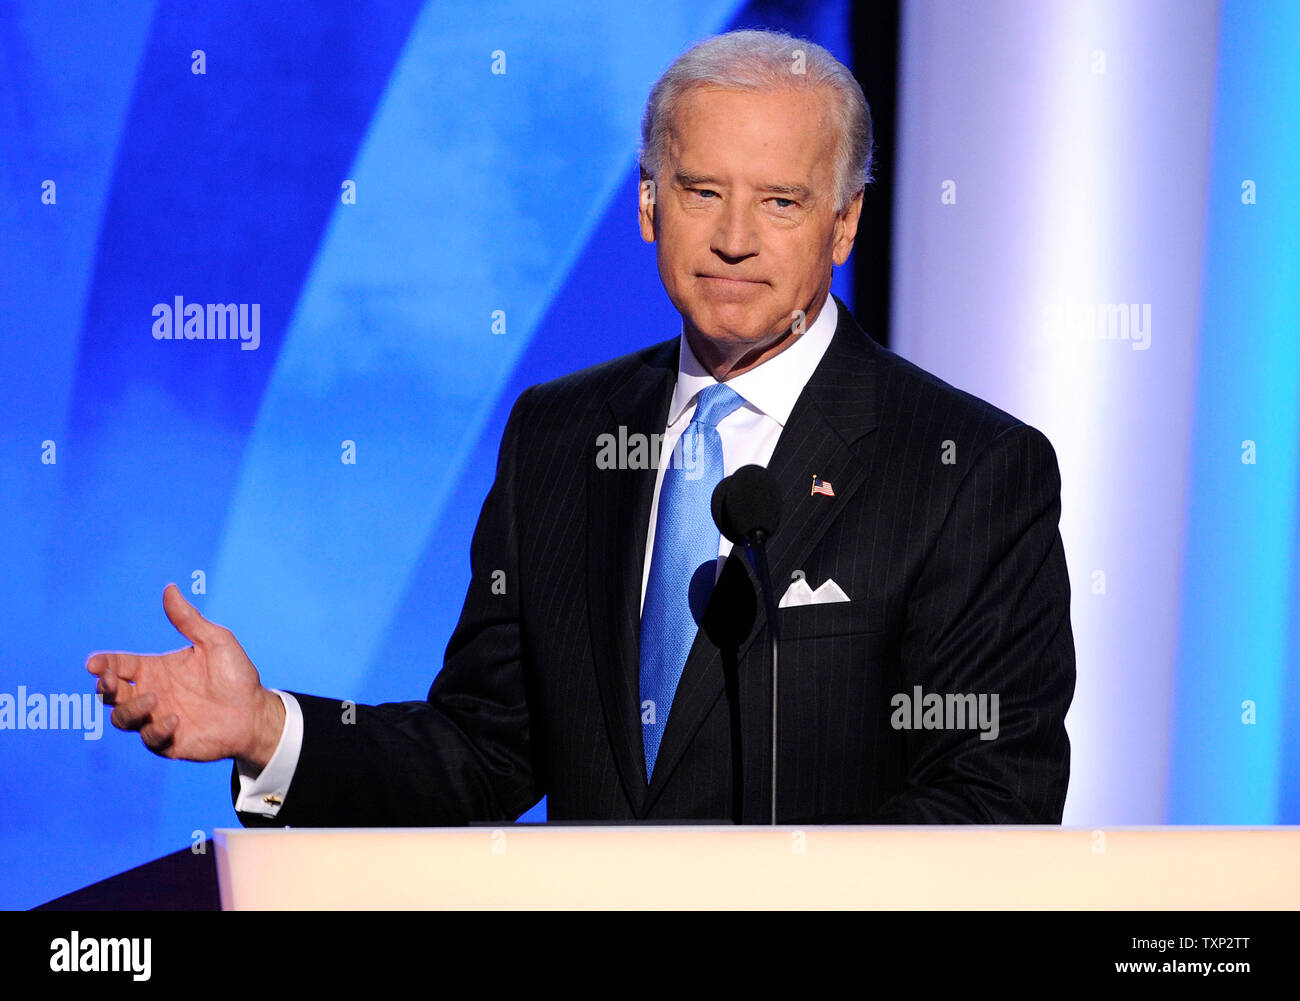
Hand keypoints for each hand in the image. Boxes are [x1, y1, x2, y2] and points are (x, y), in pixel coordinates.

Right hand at [86, 584, 285, 770]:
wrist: (255, 711)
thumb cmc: (236, 675)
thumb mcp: (215, 641)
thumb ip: (189, 619)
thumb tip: (170, 588)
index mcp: (156, 669)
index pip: (119, 665)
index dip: (103, 664)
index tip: (94, 663)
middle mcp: (151, 694)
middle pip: (111, 693)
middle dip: (104, 687)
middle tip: (109, 680)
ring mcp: (157, 718)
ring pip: (122, 718)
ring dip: (130, 708)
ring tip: (153, 698)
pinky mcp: (168, 741)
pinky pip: (149, 738)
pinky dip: (156, 728)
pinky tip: (176, 719)